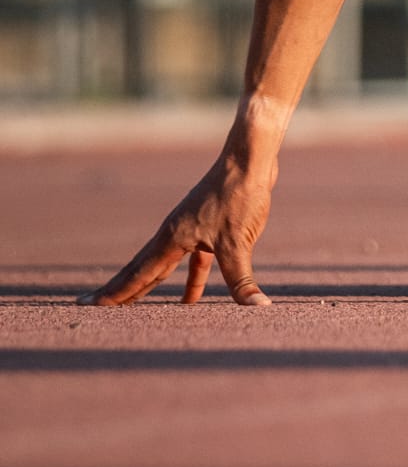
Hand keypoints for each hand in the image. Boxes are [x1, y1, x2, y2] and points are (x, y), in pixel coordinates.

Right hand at [79, 156, 275, 306]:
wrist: (250, 158)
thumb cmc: (239, 196)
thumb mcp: (238, 243)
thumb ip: (241, 280)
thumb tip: (258, 307)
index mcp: (172, 238)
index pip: (139, 274)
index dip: (117, 293)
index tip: (90, 305)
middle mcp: (175, 234)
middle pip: (143, 269)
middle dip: (122, 290)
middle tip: (95, 306)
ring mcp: (192, 229)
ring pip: (166, 265)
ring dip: (153, 286)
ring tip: (135, 308)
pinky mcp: (211, 226)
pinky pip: (195, 260)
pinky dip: (192, 279)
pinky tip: (191, 298)